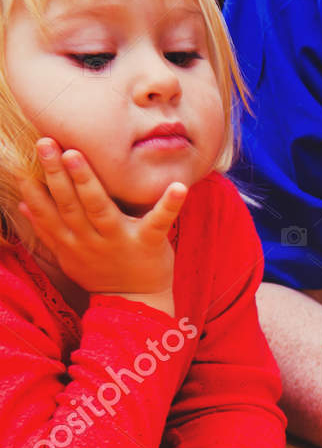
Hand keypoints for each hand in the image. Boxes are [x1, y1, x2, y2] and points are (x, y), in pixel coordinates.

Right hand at [15, 139, 182, 314]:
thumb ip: (47, 229)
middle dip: (55, 174)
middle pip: (68, 204)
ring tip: (76, 155)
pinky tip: (179, 187)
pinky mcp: (149, 243)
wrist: (135, 304)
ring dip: (86, 181)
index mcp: (70, 241)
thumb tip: (22, 204)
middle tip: (46, 143)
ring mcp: (119, 241)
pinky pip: (158, 222)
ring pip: (99, 209)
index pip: (45, 211)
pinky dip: (169, 205)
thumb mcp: (67, 256)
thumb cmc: (100, 274)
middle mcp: (90, 240)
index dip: (31, 187)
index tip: (17, 161)